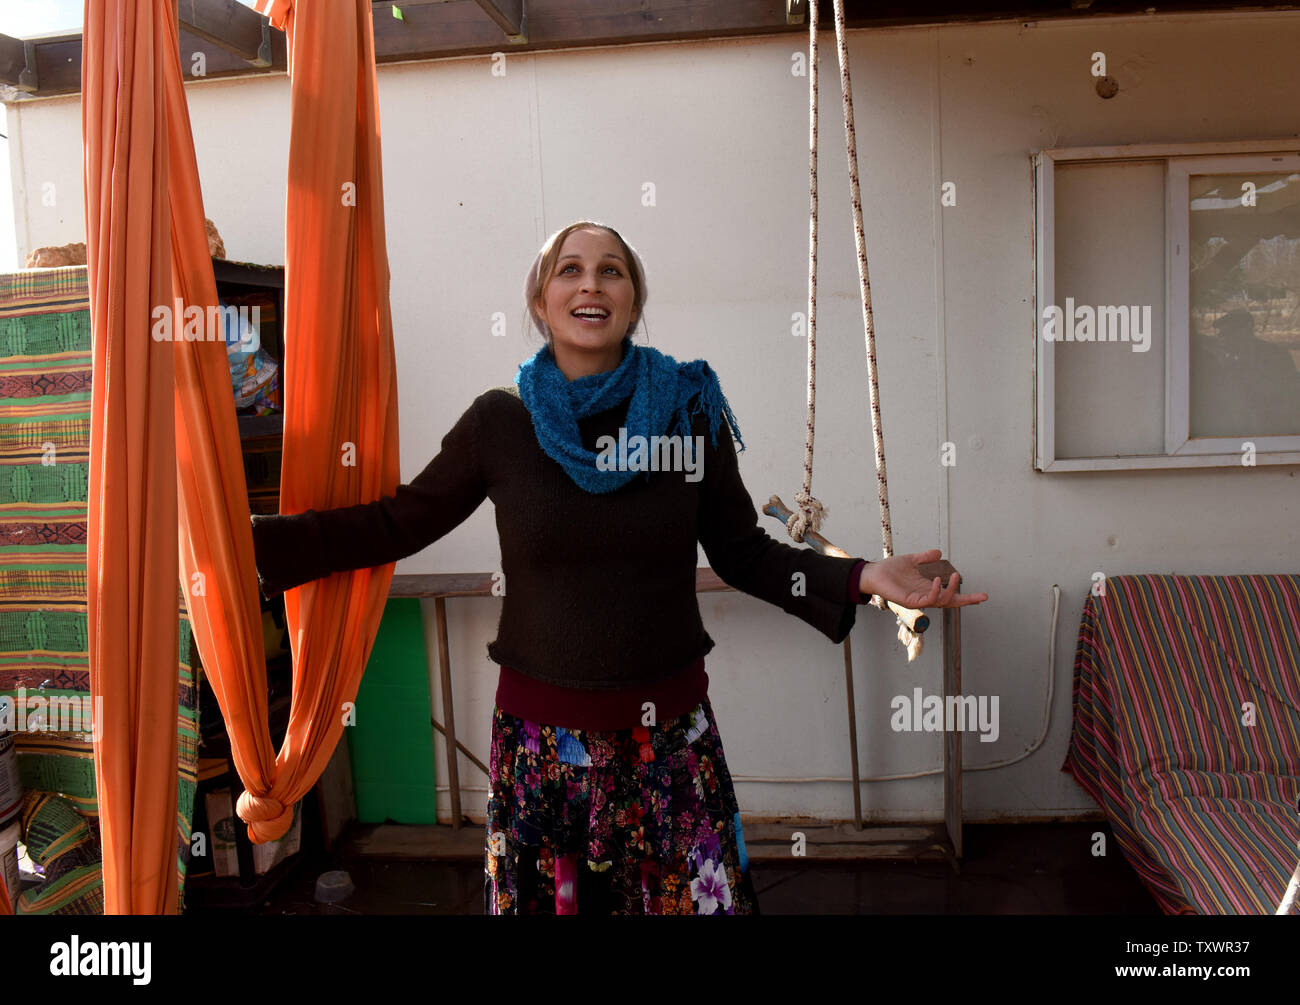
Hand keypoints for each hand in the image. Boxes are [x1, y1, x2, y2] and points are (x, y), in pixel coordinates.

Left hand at [860, 549, 987, 609]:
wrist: (873, 573)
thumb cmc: (890, 570)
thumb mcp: (911, 560)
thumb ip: (925, 558)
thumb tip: (939, 553)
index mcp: (927, 588)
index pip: (950, 595)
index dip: (965, 596)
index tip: (982, 596)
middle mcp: (925, 596)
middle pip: (951, 602)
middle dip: (967, 600)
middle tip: (982, 596)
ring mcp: (918, 600)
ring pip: (941, 601)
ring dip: (951, 590)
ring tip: (954, 575)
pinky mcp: (909, 601)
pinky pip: (927, 600)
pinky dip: (935, 591)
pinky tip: (937, 580)